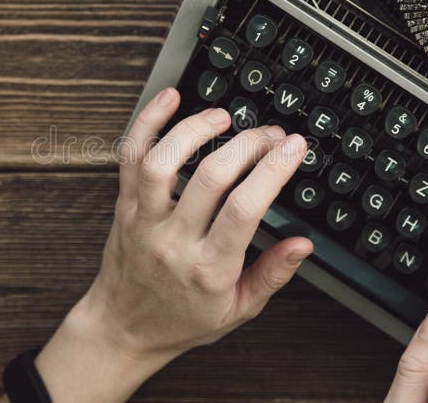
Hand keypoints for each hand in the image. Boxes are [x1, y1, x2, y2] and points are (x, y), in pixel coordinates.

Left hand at [35, 88, 312, 402]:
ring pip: (161, 163)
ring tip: (222, 116)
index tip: (293, 147)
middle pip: (211, 177)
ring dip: (194, 130)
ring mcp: (144, 220)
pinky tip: (168, 99)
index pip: (244, 209)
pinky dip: (146, 124)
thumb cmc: (182, 319)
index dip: (272, 170)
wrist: (124, 328)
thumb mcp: (239, 310)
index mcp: (208, 269)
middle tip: (270, 134)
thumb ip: (272, 274)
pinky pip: (128, 158)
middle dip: (248, 145)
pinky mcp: (124, 206)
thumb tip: (302, 244)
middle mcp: (173, 241)